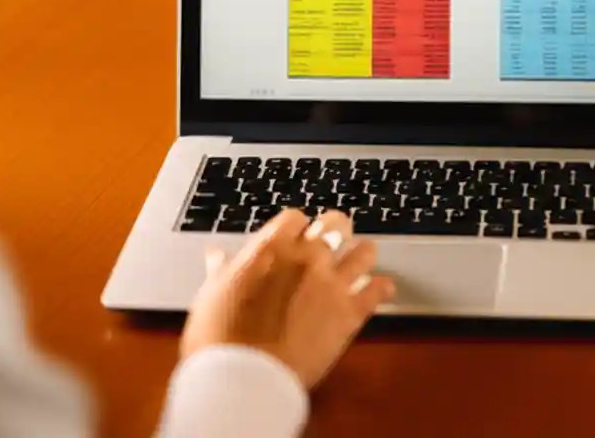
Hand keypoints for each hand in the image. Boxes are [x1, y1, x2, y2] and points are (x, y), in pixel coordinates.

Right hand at [180, 209, 395, 388]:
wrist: (244, 376)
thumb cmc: (221, 338)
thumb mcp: (212, 295)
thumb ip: (223, 270)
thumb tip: (217, 256)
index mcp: (272, 247)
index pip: (295, 217)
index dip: (296, 227)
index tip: (295, 237)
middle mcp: (307, 257)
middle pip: (335, 223)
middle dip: (336, 229)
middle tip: (334, 240)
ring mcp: (332, 283)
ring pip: (365, 251)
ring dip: (362, 255)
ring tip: (360, 261)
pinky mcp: (350, 312)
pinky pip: (379, 290)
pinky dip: (381, 288)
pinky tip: (379, 290)